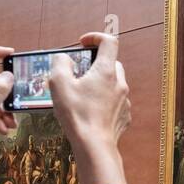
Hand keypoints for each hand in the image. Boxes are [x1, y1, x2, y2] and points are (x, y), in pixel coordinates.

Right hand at [48, 32, 129, 183]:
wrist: (94, 146)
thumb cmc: (77, 114)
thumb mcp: (59, 84)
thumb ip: (60, 64)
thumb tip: (64, 59)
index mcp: (106, 71)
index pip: (109, 41)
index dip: (95, 37)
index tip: (82, 43)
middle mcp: (120, 83)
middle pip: (112, 63)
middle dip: (96, 63)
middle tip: (79, 72)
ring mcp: (124, 101)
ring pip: (114, 84)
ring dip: (100, 84)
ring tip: (82, 95)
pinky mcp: (124, 116)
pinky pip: (115, 102)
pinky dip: (104, 101)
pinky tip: (91, 111)